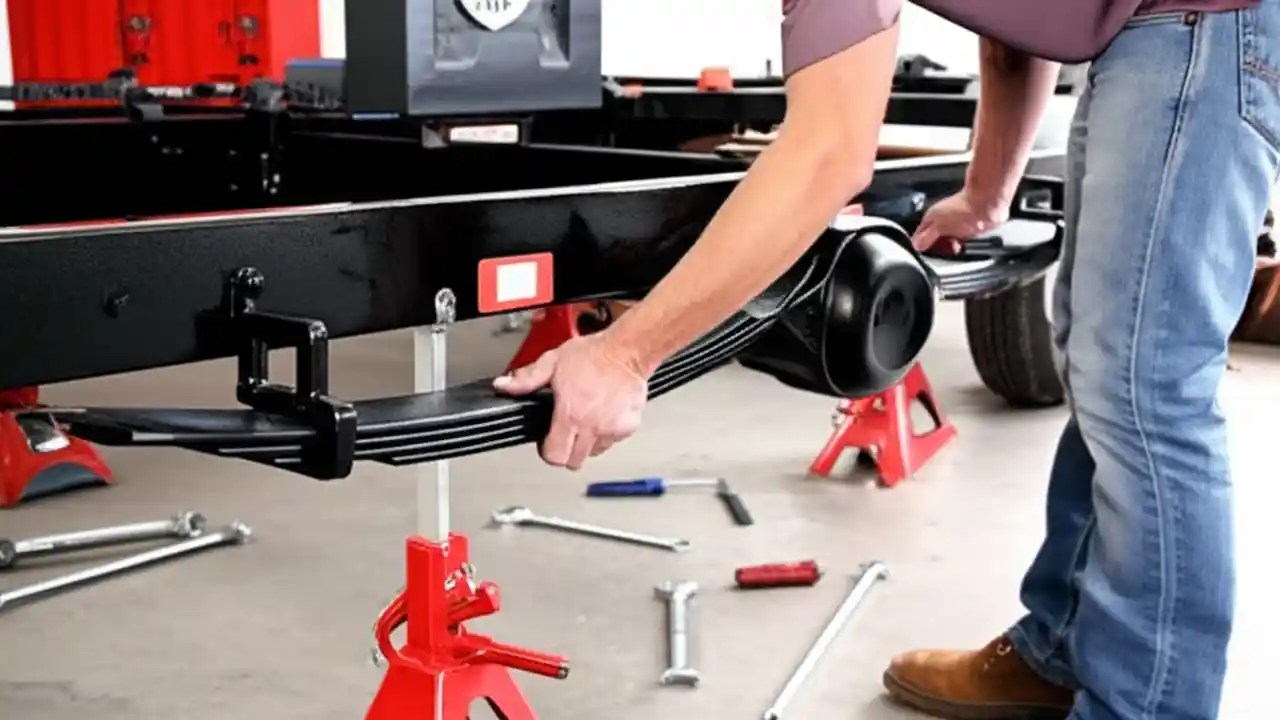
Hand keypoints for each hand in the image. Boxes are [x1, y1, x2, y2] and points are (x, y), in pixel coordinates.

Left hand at [493, 332, 648, 469]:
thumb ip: (527, 379)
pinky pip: (612, 442)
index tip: (547, 441)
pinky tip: (603, 416)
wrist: (627, 351)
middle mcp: (591, 426)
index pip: (555, 456)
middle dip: (566, 452)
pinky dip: (606, 434)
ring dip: (586, 444)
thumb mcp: (553, 362)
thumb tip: (504, 385)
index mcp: (570, 414)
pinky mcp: (627, 427)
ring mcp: (611, 429)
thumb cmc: (594, 355)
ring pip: (594, 453)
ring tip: (585, 421)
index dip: (547, 451)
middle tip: (565, 434)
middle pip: (574, 462)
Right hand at [911, 189, 1008, 254]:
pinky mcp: (968, 230)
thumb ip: (927, 237)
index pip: (919, 238)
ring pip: (948, 244)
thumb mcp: (939, 225)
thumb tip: (917, 246)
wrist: (988, 203)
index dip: (922, 247)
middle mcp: (942, 222)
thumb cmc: (964, 208)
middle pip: (934, 243)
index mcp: (931, 218)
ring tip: (958, 245)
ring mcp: (955, 226)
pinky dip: (963, 246)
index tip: (930, 252)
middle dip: (940, 249)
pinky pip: (961, 244)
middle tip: (947, 247)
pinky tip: (966, 244)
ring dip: (952, 248)